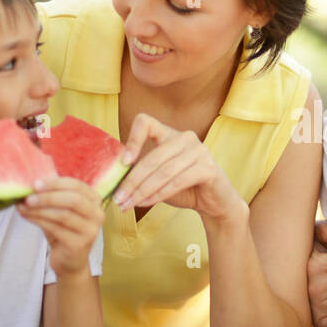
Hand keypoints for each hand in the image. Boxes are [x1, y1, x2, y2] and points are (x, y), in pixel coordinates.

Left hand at [17, 176, 103, 275]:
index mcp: (94, 201)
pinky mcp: (79, 245)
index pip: (77, 186)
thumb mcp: (61, 210)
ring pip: (63, 215)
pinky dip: (38, 221)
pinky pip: (56, 229)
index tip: (35, 184)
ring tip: (23, 207)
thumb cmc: (63, 230)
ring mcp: (90, 231)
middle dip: (48, 197)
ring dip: (40, 210)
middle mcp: (97, 215)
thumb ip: (52, 196)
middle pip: (73, 200)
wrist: (69, 261)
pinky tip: (27, 216)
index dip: (55, 183)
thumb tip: (29, 183)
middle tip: (28, 197)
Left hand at [112, 113, 243, 222]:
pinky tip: (147, 203)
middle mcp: (185, 137)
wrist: (214, 202)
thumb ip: (141, 171)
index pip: (145, 122)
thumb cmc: (183, 187)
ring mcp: (199, 150)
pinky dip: (159, 194)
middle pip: (152, 156)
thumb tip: (112, 177)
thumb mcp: (157, 176)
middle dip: (132, 181)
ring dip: (142, 191)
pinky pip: (177, 181)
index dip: (132, 139)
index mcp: (170, 133)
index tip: (124, 162)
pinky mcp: (208, 168)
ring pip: (163, 172)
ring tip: (128, 204)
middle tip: (118, 198)